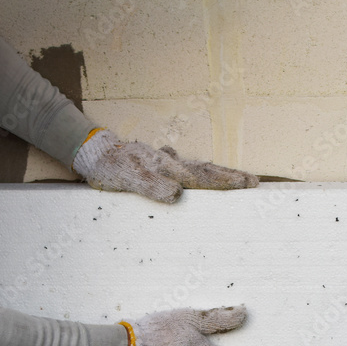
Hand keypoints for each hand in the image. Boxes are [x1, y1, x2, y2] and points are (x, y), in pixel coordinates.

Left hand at [72, 129, 258, 203]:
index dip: (228, 181)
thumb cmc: (111, 168)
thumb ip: (152, 186)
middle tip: (253, 181)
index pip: (205, 176)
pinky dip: (192, 173)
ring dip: (215, 174)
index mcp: (169, 168)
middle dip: (230, 176)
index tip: (250, 183)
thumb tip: (177, 194)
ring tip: (233, 178)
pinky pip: (180, 169)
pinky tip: (187, 176)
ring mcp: (164, 162)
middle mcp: (171, 163)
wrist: (93, 152)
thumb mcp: (129, 179)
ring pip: (195, 168)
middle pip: (206, 170)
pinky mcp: (154, 164)